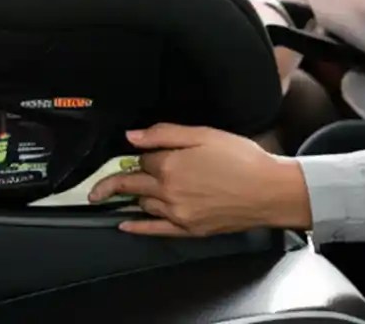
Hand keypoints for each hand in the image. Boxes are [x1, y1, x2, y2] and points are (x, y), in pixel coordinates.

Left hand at [88, 124, 311, 236]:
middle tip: (94, 187)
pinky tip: (124, 224)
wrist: (270, 191)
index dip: (143, 152)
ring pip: (142, 203)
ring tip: (116, 197)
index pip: (142, 157)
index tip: (145, 151)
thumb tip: (132, 136)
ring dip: (130, 198)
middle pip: (131, 183)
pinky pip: (154, 229)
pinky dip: (136, 226)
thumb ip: (164, 134)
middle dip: (111, 182)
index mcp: (170, 164)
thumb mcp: (203, 134)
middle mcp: (169, 190)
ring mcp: (177, 212)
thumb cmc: (243, 159)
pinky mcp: (188, 229)